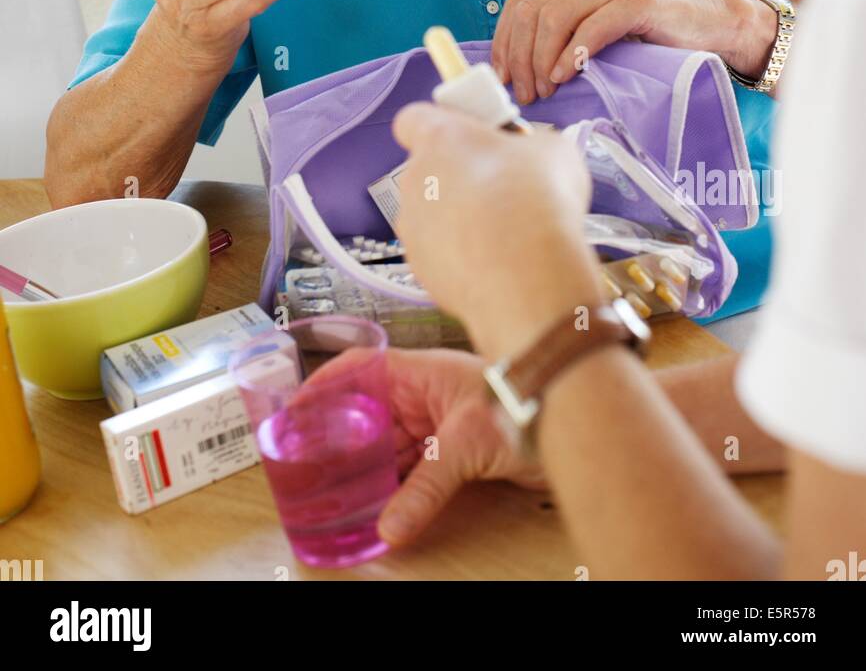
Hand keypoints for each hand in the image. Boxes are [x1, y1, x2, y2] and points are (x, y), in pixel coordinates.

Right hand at [305, 347, 546, 547]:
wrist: (570, 418)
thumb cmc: (523, 402)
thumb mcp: (465, 442)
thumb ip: (425, 487)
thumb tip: (389, 527)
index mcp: (418, 373)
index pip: (359, 369)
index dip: (325, 384)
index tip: (294, 408)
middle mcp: (423, 396)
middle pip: (368, 414)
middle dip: (339, 437)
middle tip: (305, 462)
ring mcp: (437, 424)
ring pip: (388, 447)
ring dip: (367, 470)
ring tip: (333, 493)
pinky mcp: (453, 452)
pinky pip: (412, 471)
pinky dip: (395, 490)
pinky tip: (378, 510)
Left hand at [391, 103, 601, 360]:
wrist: (529, 279)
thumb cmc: (540, 200)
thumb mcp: (553, 150)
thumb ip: (528, 145)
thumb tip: (529, 157)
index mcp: (439, 138)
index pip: (413, 118)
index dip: (441, 124)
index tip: (472, 135)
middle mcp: (415, 179)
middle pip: (428, 168)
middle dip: (459, 174)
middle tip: (501, 184)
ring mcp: (412, 228)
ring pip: (432, 213)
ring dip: (460, 217)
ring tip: (505, 231)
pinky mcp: (420, 268)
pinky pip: (439, 252)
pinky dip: (462, 254)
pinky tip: (497, 262)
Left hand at [490, 0, 775, 102]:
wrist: (714, 18)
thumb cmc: (653, 24)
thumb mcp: (598, 15)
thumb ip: (564, 25)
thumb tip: (518, 63)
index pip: (520, 1)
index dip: (504, 42)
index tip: (502, 76)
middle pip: (532, 11)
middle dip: (520, 57)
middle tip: (526, 92)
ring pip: (555, 18)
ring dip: (542, 60)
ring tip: (545, 89)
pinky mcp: (637, 0)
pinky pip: (591, 26)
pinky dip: (572, 54)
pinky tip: (565, 75)